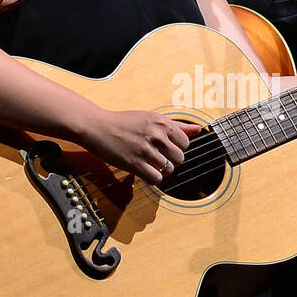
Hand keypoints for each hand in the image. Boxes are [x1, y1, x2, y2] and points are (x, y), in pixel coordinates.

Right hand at [80, 108, 203, 183]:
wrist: (97, 126)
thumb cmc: (123, 122)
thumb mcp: (151, 118)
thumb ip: (177, 125)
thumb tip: (199, 129)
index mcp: (162, 123)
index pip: (185, 143)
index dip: (177, 148)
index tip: (166, 148)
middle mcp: (156, 136)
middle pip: (179, 158)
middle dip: (171, 161)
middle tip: (158, 158)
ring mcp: (145, 150)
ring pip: (168, 169)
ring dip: (161, 170)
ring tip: (149, 163)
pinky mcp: (135, 163)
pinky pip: (156, 178)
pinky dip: (152, 178)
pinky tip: (144, 171)